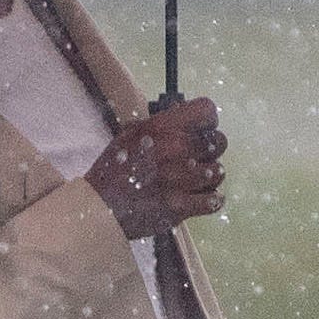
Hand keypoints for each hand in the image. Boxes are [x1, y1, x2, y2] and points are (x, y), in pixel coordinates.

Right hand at [87, 97, 225, 239]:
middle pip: (219, 141)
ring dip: (209, 176)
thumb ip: (159, 124)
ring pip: (219, 171)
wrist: (99, 207)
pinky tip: (200, 197)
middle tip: (196, 157)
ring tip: (194, 179)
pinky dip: (210, 199)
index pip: (207, 111)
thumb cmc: (113, 169)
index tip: (200, 130)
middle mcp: (177, 148)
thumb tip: (182, 117)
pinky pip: (215, 200)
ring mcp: (182, 178)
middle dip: (210, 149)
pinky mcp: (182, 206)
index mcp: (162, 127)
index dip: (207, 121)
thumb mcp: (129, 134)